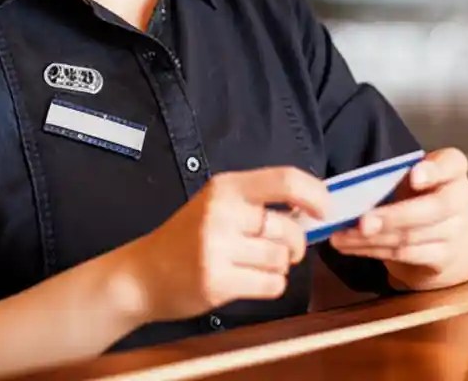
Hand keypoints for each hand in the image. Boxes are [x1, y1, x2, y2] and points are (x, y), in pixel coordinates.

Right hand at [120, 167, 330, 323]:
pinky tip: (247, 281)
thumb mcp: (216, 206)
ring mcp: (217, 249)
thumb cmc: (186, 239)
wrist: (142, 274)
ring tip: (252, 265)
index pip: (285, 181)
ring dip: (277, 267)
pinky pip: (271, 285)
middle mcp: (221, 213)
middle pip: (289, 229)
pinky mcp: (217, 281)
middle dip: (295, 244)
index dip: (315, 194)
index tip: (324, 210)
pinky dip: (269, 286)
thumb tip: (312, 211)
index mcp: (224, 188)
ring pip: (282, 260)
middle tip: (282, 249)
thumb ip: (257, 204)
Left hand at [329, 148, 467, 290]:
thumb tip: (344, 188)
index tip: (414, 177)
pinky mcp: (443, 256)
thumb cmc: (415, 194)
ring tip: (341, 236)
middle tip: (363, 222)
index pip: (453, 163)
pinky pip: (406, 254)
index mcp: (453, 169)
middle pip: (435, 207)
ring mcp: (455, 230)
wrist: (443, 233)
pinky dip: (373, 250)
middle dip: (394, 216)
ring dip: (373, 238)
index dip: (434, 171)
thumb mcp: (407, 177)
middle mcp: (461, 198)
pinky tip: (349, 246)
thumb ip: (388, 176)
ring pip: (414, 235)